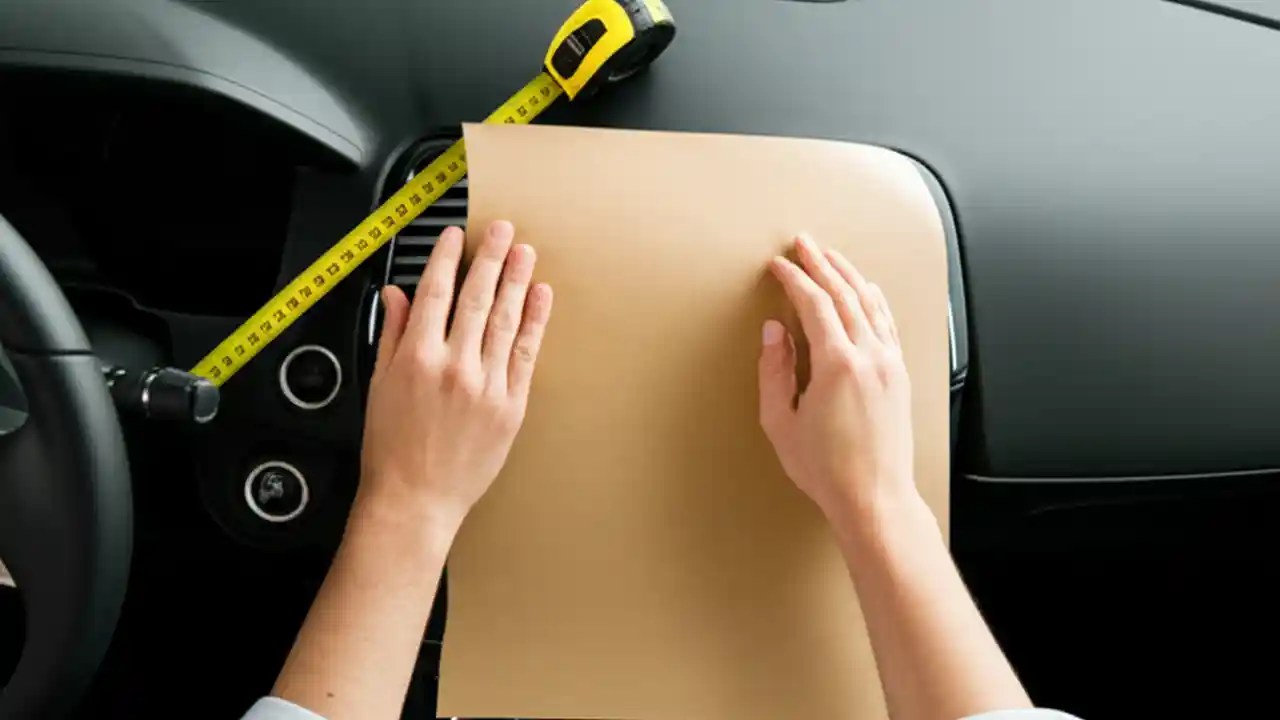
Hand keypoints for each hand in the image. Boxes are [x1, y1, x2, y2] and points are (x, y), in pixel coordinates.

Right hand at [359, 220, 552, 532]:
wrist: (417, 499)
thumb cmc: (392, 448)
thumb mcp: (379, 385)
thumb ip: (392, 334)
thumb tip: (397, 295)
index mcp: (417, 358)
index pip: (434, 293)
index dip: (446, 258)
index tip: (456, 236)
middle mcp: (455, 366)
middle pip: (477, 298)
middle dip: (491, 258)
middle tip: (503, 230)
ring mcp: (488, 385)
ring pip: (506, 320)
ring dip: (518, 281)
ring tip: (525, 253)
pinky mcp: (512, 405)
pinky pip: (527, 353)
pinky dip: (535, 322)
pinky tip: (540, 297)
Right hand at [758, 235, 917, 528]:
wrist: (874, 497)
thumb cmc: (826, 469)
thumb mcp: (782, 422)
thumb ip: (775, 371)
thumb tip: (774, 331)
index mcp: (837, 365)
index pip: (814, 304)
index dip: (794, 279)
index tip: (778, 266)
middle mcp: (869, 357)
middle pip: (844, 294)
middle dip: (821, 264)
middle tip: (803, 243)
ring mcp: (889, 364)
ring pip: (870, 303)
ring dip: (848, 274)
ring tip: (830, 256)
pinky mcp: (899, 375)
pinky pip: (887, 323)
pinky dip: (873, 299)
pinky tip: (865, 290)